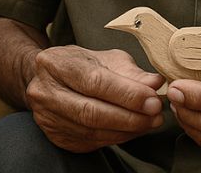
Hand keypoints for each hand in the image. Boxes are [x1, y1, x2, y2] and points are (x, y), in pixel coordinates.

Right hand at [23, 45, 165, 152]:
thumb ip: (130, 72)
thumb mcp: (105, 59)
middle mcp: (45, 91)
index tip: (153, 99)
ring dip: (126, 130)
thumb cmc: (80, 65)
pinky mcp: (56, 136)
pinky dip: (116, 138)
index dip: (127, 94)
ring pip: (92, 131)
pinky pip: (91, 142)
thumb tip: (155, 83)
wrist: (49, 79)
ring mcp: (47, 116)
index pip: (95, 82)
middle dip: (129, 117)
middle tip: (155, 115)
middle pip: (91, 111)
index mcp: (55, 63)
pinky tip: (131, 130)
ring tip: (149, 123)